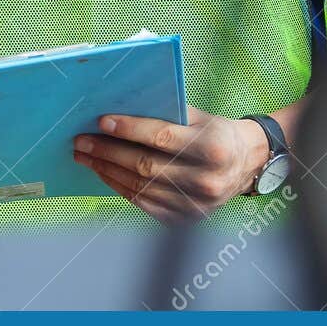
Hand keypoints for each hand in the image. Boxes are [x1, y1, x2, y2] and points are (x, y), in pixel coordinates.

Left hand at [71, 106, 269, 222]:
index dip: (129, 129)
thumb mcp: (199, 116)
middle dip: (107, 152)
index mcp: (213, 148)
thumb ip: (165, 112)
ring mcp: (196, 204)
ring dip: (106, 170)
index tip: (101, 122)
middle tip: (81, 141)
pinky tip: (104, 173)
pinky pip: (144, 203)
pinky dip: (119, 187)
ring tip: (85, 156)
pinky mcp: (186, 218)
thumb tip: (119, 106)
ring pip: (140, 187)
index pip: (162, 137)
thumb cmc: (215, 133)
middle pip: (145, 165)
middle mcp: (206, 180)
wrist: (245, 164)